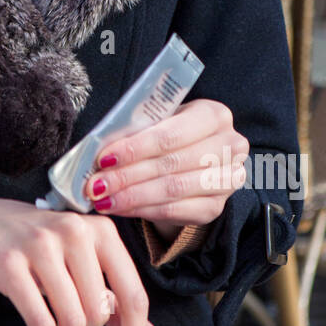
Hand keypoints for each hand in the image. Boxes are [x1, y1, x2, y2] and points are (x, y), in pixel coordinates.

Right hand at [0, 194, 157, 325]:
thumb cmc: (29, 241)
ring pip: (73, 318)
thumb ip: (113, 296)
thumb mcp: (77, 259)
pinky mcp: (9, 264)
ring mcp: (40, 246)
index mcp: (99, 229)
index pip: (132, 292)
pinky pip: (40, 320)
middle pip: (100, 310)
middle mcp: (73, 232)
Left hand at [81, 98, 248, 231]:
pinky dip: (142, 210)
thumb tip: (98, 148)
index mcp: (214, 115)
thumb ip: (136, 130)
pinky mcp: (217, 207)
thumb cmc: (169, 136)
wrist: (190, 165)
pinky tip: (119, 208)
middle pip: (171, 164)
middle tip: (95, 184)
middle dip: (127, 175)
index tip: (104, 158)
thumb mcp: (157, 123)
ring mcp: (228, 179)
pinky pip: (175, 210)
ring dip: (131, 195)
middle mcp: (230, 145)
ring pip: (173, 189)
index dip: (136, 148)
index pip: (172, 134)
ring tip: (102, 198)